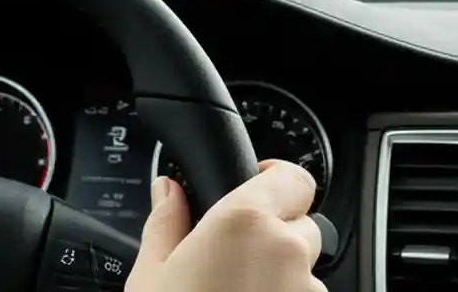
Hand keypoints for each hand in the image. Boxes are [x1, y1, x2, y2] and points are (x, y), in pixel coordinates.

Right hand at [125, 160, 324, 291]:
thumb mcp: (151, 274)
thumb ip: (165, 224)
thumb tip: (167, 192)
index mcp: (245, 224)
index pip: (293, 177)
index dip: (274, 177)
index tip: (252, 183)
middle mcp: (287, 254)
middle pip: (298, 223)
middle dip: (270, 231)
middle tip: (230, 252)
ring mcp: (306, 291)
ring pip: (302, 265)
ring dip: (277, 269)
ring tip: (234, 287)